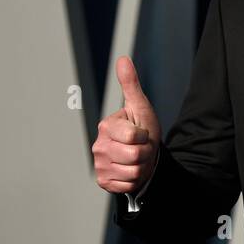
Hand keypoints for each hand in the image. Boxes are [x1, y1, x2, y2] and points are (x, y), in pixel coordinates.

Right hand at [93, 56, 161, 194]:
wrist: (144, 156)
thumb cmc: (142, 130)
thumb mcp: (140, 107)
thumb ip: (130, 84)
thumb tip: (123, 59)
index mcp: (106, 127)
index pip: (133, 137)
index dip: (144, 137)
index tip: (141, 134)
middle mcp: (99, 146)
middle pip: (134, 155)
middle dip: (145, 153)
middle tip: (141, 148)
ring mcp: (100, 165)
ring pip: (132, 172)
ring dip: (141, 167)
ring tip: (137, 159)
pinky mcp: (104, 181)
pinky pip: (127, 184)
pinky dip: (134, 180)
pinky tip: (131, 171)